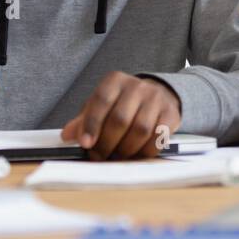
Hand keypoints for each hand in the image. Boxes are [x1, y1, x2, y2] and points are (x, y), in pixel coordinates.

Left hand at [60, 72, 181, 159]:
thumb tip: (67, 135)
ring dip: (125, 150)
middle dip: (107, 143)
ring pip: (140, 130)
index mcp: (115, 81)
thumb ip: (84, 120)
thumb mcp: (100, 106)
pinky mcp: (171, 113)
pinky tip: (135, 154)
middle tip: (99, 157)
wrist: (157, 96)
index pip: (101, 100)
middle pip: (120, 119)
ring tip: (116, 157)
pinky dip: (145, 151)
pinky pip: (158, 137)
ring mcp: (156, 99)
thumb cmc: (122, 104)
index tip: (85, 144)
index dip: (92, 124)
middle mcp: (137, 86)